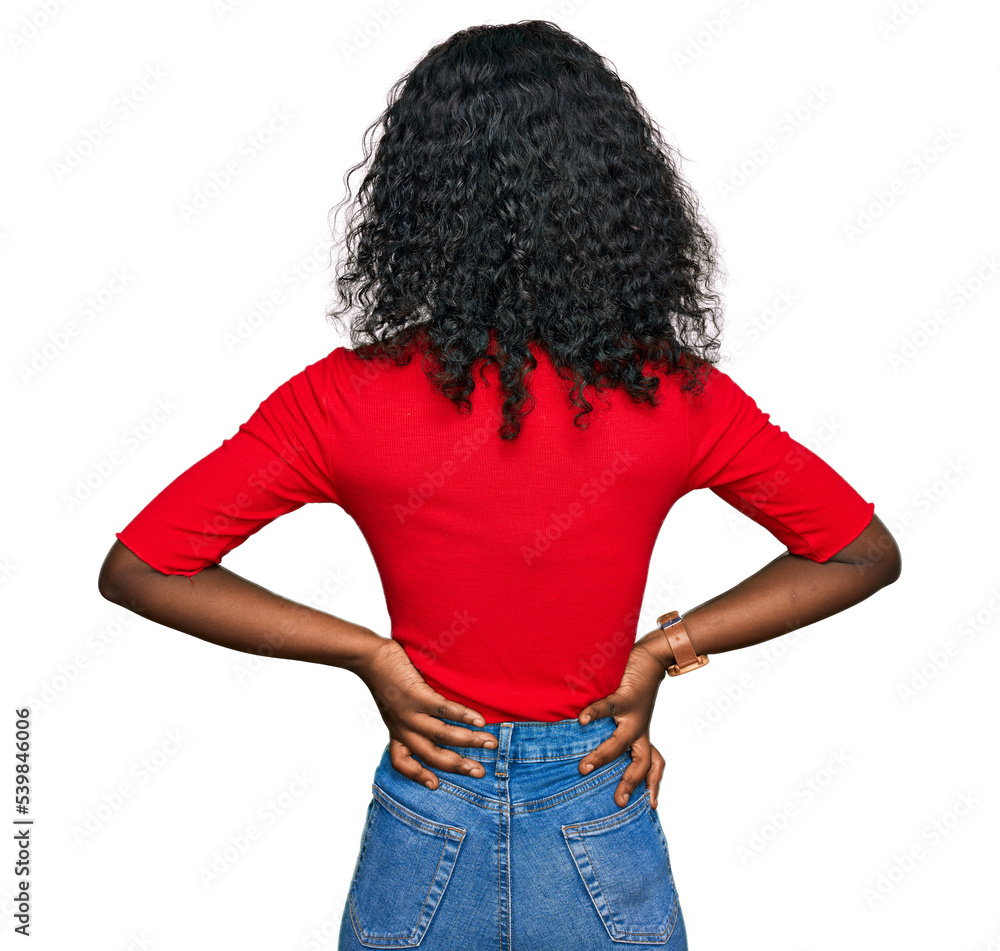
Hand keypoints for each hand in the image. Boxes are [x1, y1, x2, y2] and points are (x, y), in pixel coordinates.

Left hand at [356, 636, 497, 789]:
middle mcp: (403, 727)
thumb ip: (411, 716)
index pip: (401, 762)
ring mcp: (410, 713)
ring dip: (470, 742)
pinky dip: (465, 716)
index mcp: (396, 731)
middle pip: (432, 755)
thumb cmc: (386, 677)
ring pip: (443, 736)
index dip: (417, 776)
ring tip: (491, 743)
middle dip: (459, 766)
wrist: (369, 657)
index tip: (435, 786)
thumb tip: (436, 719)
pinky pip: (445, 711)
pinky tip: (480, 720)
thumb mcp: (393, 705)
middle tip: (480, 772)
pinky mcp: (417, 696)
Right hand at [576, 642, 666, 809]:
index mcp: (642, 733)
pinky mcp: (624, 696)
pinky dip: (594, 714)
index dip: (654, 785)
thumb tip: (593, 739)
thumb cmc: (637, 685)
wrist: (652, 658)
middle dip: (629, 782)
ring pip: (621, 742)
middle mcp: (640, 728)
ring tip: (584, 768)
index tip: (651, 806)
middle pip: (640, 762)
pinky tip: (581, 720)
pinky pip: (607, 707)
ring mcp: (633, 714)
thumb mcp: (632, 713)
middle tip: (617, 802)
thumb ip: (620, 728)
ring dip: (603, 756)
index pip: (654, 764)